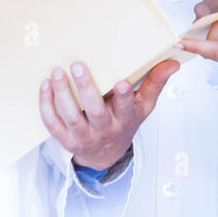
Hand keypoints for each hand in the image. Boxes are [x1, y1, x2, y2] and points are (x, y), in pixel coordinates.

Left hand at [39, 58, 180, 170]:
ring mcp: (83, 136)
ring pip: (70, 117)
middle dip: (86, 88)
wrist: (105, 154)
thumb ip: (155, 83)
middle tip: (78, 65)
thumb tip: (172, 62)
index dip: (124, 97)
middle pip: (95, 111)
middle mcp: (104, 129)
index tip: (121, 82)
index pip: (126, 108)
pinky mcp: (65, 139)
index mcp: (125, 119)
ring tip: (57, 72)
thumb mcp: (144, 106)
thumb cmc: (124, 122)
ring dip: (62, 94)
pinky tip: (45, 86)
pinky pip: (53, 123)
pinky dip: (46, 105)